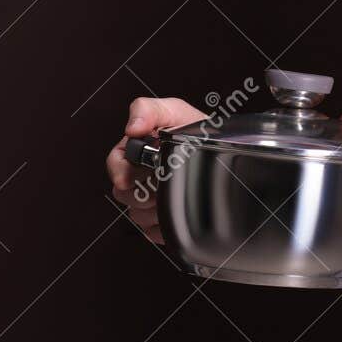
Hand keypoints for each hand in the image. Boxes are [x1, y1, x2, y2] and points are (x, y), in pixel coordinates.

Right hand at [106, 96, 205, 243]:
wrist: (226, 152)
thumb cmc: (198, 131)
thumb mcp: (175, 111)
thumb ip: (149, 109)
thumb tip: (131, 127)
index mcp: (137, 152)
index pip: (115, 167)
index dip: (122, 172)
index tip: (134, 176)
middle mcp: (140, 176)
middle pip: (124, 194)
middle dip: (144, 190)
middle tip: (166, 180)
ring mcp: (151, 199)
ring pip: (137, 215)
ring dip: (157, 208)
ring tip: (178, 192)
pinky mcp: (162, 221)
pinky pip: (153, 232)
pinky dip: (164, 226)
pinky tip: (180, 211)